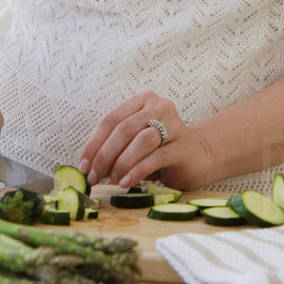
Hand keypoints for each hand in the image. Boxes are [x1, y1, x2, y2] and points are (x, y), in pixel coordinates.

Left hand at [79, 91, 215, 191]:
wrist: (199, 157)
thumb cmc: (160, 149)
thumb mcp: (136, 141)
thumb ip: (116, 145)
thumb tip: (87, 164)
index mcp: (143, 101)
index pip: (111, 119)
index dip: (94, 143)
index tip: (83, 165)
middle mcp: (159, 107)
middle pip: (124, 129)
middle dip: (104, 155)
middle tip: (94, 176)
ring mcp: (174, 125)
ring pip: (140, 141)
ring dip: (121, 163)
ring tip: (113, 179)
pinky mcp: (183, 146)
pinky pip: (155, 158)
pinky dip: (136, 171)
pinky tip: (126, 183)